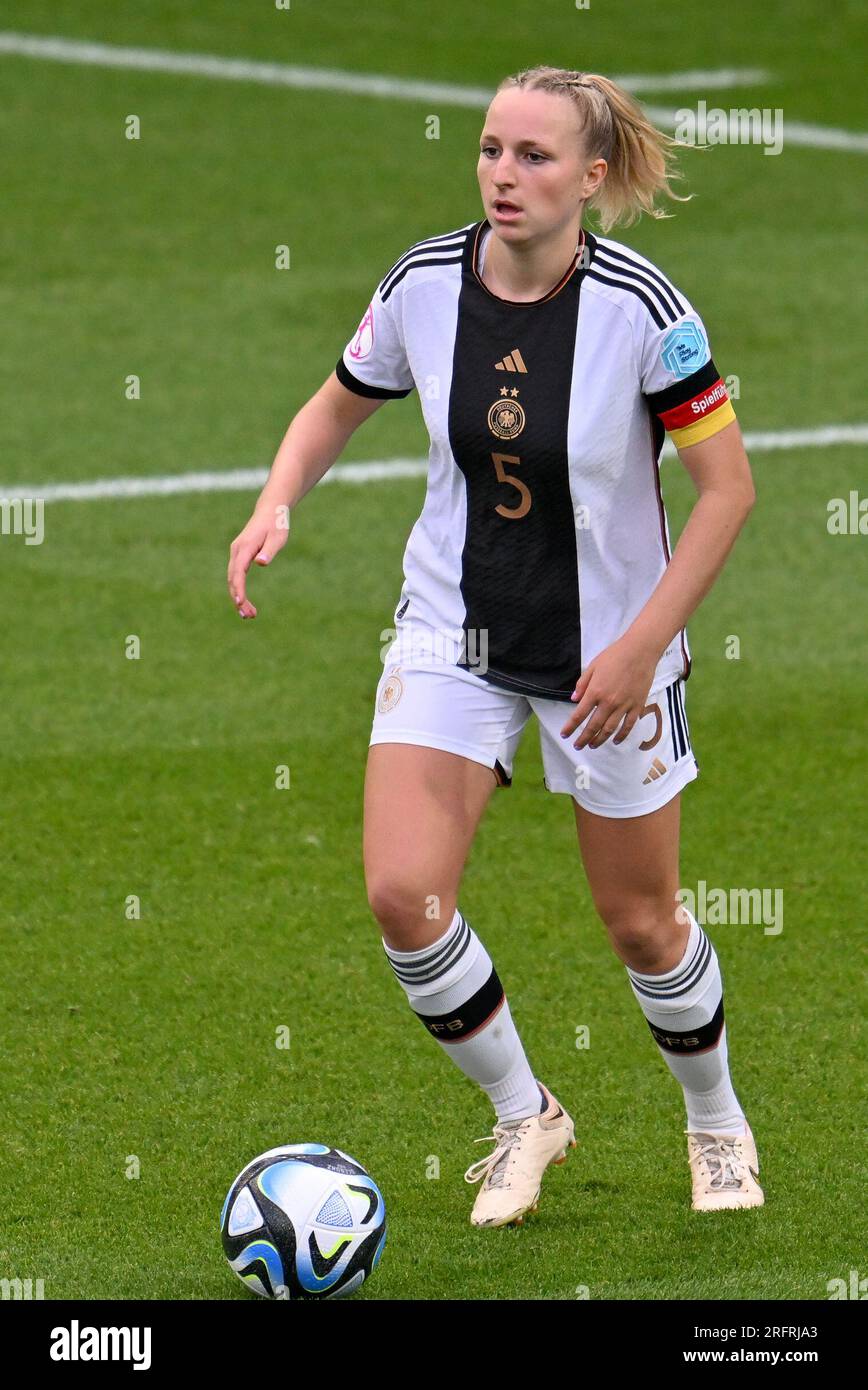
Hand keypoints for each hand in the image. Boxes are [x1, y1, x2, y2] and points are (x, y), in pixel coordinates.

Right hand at [226, 502, 289, 618]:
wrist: (270, 511)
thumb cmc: (276, 525)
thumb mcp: (277, 538)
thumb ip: (269, 551)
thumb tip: (260, 563)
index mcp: (245, 547)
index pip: (238, 571)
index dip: (239, 588)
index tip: (240, 602)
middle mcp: (237, 551)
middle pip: (233, 579)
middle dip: (239, 599)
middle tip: (249, 616)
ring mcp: (236, 553)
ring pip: (233, 579)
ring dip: (238, 597)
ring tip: (249, 615)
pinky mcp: (239, 556)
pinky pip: (236, 576)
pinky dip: (239, 589)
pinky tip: (244, 602)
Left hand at [559, 635, 659, 748]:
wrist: (640, 651)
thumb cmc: (615, 656)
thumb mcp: (592, 666)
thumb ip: (582, 684)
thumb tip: (574, 699)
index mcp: (595, 692)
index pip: (579, 715)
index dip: (570, 727)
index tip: (564, 734)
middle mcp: (608, 702)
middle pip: (593, 726)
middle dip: (583, 738)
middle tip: (578, 746)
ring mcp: (624, 706)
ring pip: (609, 729)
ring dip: (600, 740)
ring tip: (593, 745)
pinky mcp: (637, 706)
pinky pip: (628, 725)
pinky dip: (621, 735)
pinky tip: (615, 741)